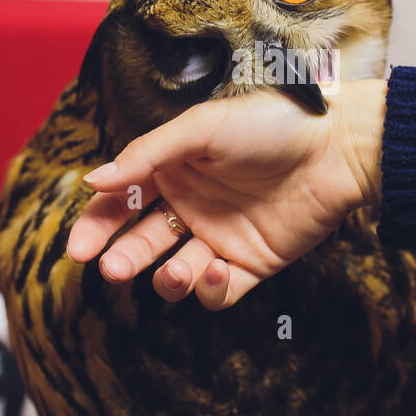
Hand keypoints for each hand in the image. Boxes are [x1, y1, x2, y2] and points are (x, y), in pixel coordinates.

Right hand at [65, 78, 385, 308]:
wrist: (336, 149)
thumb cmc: (270, 125)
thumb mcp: (201, 128)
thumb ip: (146, 155)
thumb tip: (93, 181)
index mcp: (174, 170)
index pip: (121, 203)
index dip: (96, 226)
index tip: (79, 249)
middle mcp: (192, 205)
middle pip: (142, 242)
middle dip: (123, 257)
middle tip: (113, 269)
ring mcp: (221, 236)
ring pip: (176, 271)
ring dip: (167, 278)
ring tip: (176, 270)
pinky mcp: (252, 263)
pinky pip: (218, 290)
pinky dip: (208, 289)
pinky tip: (213, 271)